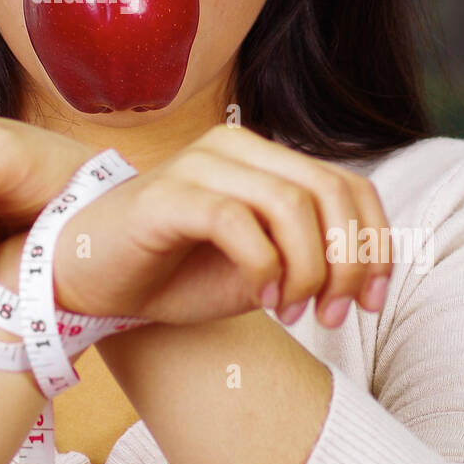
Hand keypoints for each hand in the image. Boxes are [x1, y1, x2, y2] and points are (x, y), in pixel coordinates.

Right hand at [38, 125, 391, 326]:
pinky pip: (239, 221)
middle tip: (332, 316)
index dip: (376, 246)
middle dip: (349, 263)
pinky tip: (262, 299)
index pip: (349, 186)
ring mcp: (199, 165)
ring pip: (291, 203)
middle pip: (330, 192)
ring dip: (308, 270)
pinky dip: (265, 266)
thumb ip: (309, 256)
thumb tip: (371, 267)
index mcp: (262, 158)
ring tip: (291, 311)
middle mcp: (235, 147)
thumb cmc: (173, 274)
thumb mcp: (260, 270)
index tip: (370, 303)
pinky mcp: (167, 195)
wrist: (88, 281)